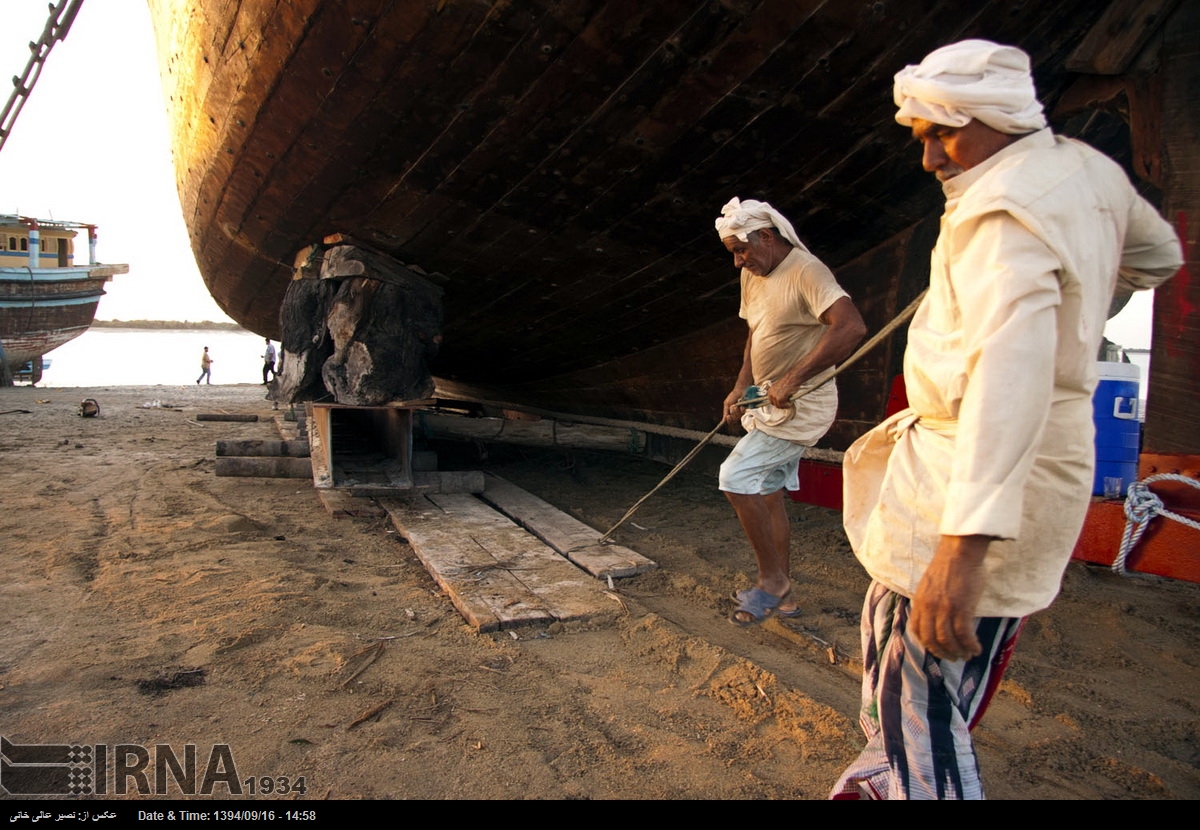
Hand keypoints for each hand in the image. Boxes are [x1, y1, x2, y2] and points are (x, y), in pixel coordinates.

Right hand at [723, 387, 746, 426]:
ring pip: (738, 417)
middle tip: (733, 406)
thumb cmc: (734, 396)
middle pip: (734, 420)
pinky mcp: (748, 411)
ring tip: (736, 405)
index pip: (731, 422)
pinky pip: (743, 414)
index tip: (728, 416)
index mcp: (732, 414)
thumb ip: (725, 412)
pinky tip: (741, 406)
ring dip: (736, 411)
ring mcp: (743, 413)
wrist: (741, 390)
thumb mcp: (727, 404)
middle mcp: (738, 415)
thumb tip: (724, 421)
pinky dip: (741, 410)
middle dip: (733, 413)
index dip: (729, 421)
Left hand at [767, 376, 798, 408]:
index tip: (783, 403)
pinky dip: (788, 405)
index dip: (778, 403)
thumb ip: (777, 394)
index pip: (772, 402)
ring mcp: (775, 397)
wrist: (793, 378)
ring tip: (790, 401)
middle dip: (782, 405)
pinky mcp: (780, 399)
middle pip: (776, 405)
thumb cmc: (788, 382)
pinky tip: (791, 400)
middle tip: (788, 403)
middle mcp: (771, 394)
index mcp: (770, 391)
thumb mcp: (779, 388)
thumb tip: (779, 402)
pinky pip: (784, 405)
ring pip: (780, 406)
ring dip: (786, 405)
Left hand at [910, 535, 991, 660]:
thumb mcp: (930, 585)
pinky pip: (964, 635)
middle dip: (943, 653)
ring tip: (967, 654)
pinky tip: (976, 648)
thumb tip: (936, 619)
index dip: (927, 644)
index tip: (937, 649)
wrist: (960, 552)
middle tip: (953, 658)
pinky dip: (970, 645)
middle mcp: (929, 608)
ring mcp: (944, 609)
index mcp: (919, 601)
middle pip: (931, 640)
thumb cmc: (949, 566)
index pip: (917, 630)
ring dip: (958, 651)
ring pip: (948, 640)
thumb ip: (929, 602)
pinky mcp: (961, 608)